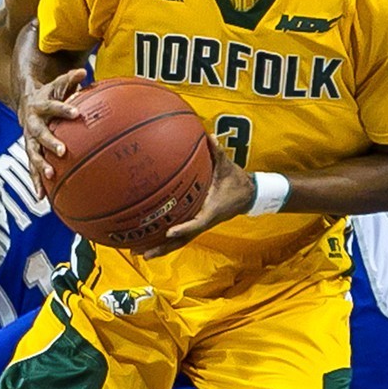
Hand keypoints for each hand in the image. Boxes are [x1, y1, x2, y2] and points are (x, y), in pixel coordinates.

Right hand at [19, 68, 86, 196]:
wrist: (26, 104)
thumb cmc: (48, 95)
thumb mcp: (57, 84)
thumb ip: (69, 79)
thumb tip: (83, 71)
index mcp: (40, 106)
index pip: (53, 106)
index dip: (64, 108)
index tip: (77, 113)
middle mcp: (32, 124)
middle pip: (40, 134)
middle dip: (50, 143)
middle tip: (63, 151)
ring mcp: (29, 140)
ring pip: (33, 154)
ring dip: (40, 166)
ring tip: (50, 176)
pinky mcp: (30, 153)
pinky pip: (32, 169)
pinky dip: (36, 183)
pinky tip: (42, 198)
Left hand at [141, 136, 254, 258]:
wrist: (248, 195)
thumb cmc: (236, 181)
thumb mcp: (228, 165)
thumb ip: (217, 151)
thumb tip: (207, 135)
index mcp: (211, 210)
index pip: (196, 222)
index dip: (183, 228)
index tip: (168, 231)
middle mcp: (204, 221)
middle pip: (181, 239)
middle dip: (163, 247)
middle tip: (143, 253)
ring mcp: (200, 224)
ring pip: (179, 241)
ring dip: (161, 248)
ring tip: (139, 253)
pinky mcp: (198, 224)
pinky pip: (180, 235)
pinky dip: (165, 240)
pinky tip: (150, 242)